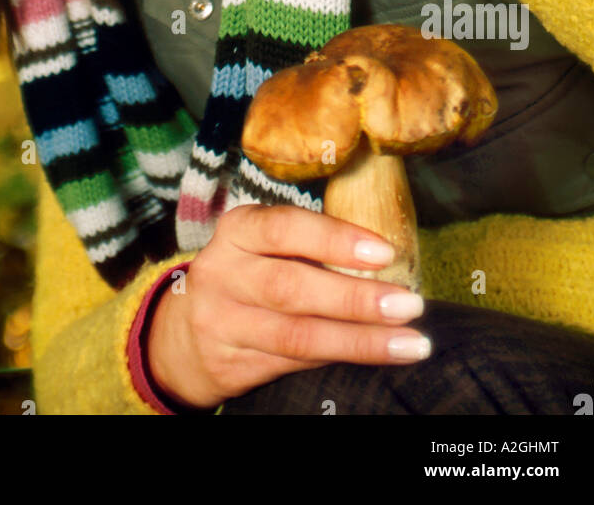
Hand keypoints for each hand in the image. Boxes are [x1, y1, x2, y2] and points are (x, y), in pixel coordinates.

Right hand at [146, 204, 432, 409]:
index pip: (284, 228)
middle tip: (409, 304)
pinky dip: (339, 359)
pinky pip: (294, 364)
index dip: (335, 239)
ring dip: (360, 340)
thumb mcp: (261, 246)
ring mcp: (221, 323)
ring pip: (297, 335)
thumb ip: (307, 245)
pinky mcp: (230, 365)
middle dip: (356, 298)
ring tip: (410, 342)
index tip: (385, 252)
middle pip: (292, 288)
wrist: (184, 334)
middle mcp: (222, 273)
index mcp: (236, 231)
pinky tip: (376, 355)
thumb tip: (386, 256)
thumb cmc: (246, 275)